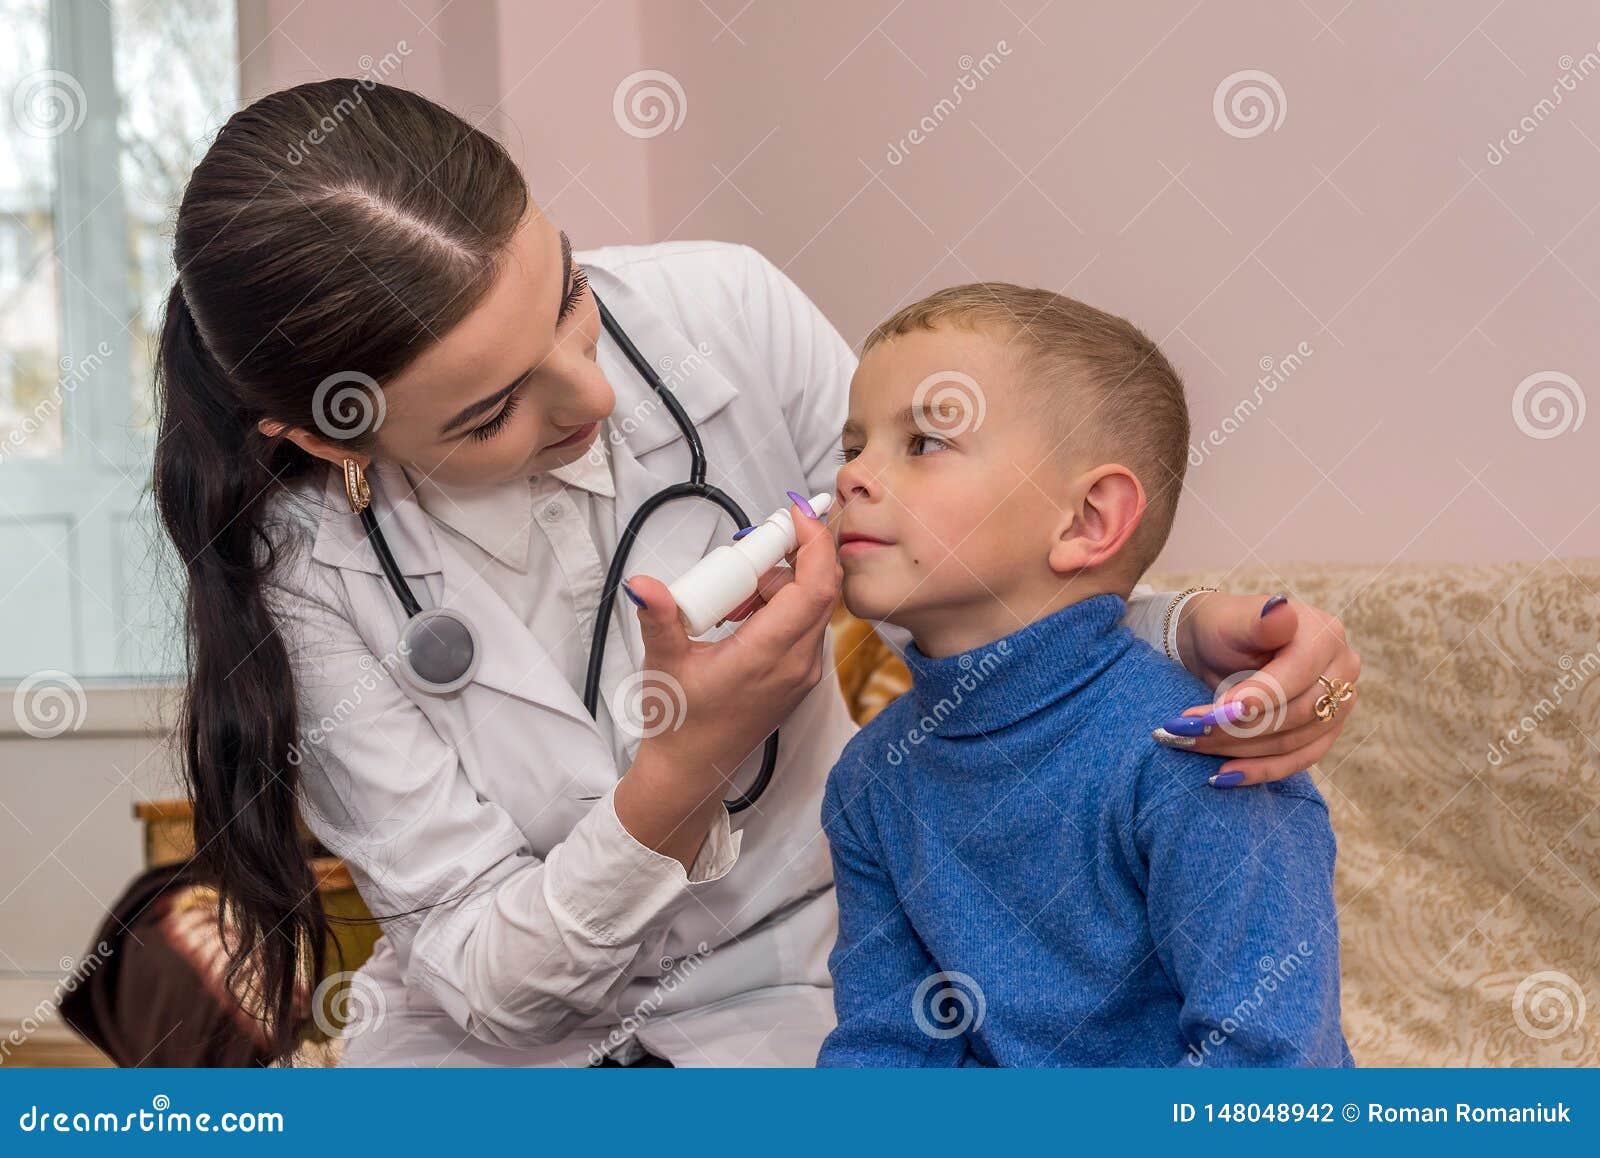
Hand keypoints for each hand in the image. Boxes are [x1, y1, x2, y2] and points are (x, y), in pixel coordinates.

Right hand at [614, 501, 840, 860]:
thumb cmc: (680, 721)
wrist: (691, 768)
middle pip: (819, 590)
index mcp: (770, 656)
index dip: (813, 543)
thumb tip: (642, 583)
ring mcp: (802, 673)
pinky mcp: (798, 677)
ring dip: (779, 585)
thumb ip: (659, 617)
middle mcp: (797, 664)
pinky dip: (780, 606)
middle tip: (749, 548)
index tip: (794, 513)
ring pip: (810, 606)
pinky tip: (741, 616)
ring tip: (731, 598)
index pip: (815, 587)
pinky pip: (803, 625)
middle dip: (790, 557)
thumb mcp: (664, 663)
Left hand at [1158, 592, 1360, 785]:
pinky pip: (1300, 759)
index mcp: (1325, 633)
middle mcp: (1342, 667)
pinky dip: (1261, 770)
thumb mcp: (1233, 619)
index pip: (1298, 675)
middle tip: (1189, 730)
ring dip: (1241, 750)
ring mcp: (1338, 703)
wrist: (1217, 645)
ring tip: (1193, 745)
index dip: (1259, 697)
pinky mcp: (1326, 731)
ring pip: (1296, 741)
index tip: (1215, 713)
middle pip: (1299, 713)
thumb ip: (1258, 621)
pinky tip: (1224, 775)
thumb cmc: (1224, 628)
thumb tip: (1280, 608)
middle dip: (1240, 726)